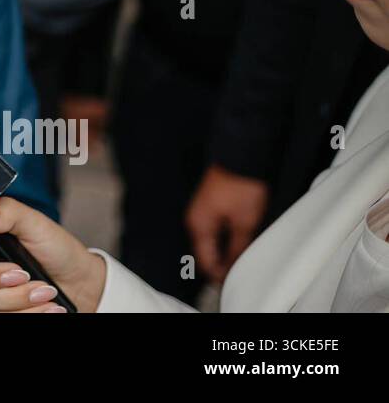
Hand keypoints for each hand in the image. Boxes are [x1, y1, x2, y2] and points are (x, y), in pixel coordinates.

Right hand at [0, 198, 106, 312]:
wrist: (82, 282)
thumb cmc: (57, 249)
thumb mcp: (35, 222)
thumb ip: (7, 212)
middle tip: (25, 274)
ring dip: (21, 300)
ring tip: (47, 291)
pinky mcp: (0, 314)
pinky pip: (2, 319)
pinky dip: (29, 314)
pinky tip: (47, 306)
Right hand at [185, 165, 267, 283]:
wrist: (242, 157)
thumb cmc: (241, 186)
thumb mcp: (245, 223)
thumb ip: (237, 249)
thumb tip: (232, 267)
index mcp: (199, 226)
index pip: (205, 261)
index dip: (219, 275)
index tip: (234, 282)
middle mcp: (195, 220)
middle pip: (206, 252)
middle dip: (221, 264)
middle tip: (240, 272)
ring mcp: (201, 212)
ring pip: (210, 241)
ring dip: (224, 252)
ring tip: (242, 257)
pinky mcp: (210, 205)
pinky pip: (214, 230)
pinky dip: (224, 239)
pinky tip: (238, 241)